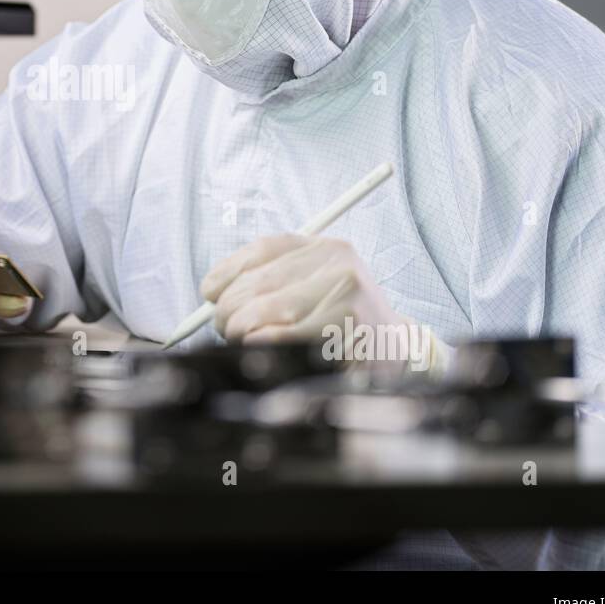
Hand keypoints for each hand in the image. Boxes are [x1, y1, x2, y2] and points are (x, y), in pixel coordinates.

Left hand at [200, 234, 447, 375]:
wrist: (395, 355)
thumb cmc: (342, 326)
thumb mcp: (313, 291)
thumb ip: (272, 284)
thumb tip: (213, 292)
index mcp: (327, 248)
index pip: (263, 249)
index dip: (228, 271)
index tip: (209, 292)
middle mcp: (339, 263)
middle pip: (258, 282)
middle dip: (229, 309)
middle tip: (224, 328)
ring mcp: (346, 293)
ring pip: (264, 310)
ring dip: (239, 330)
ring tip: (240, 341)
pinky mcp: (346, 327)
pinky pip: (280, 336)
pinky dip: (259, 345)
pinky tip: (258, 349)